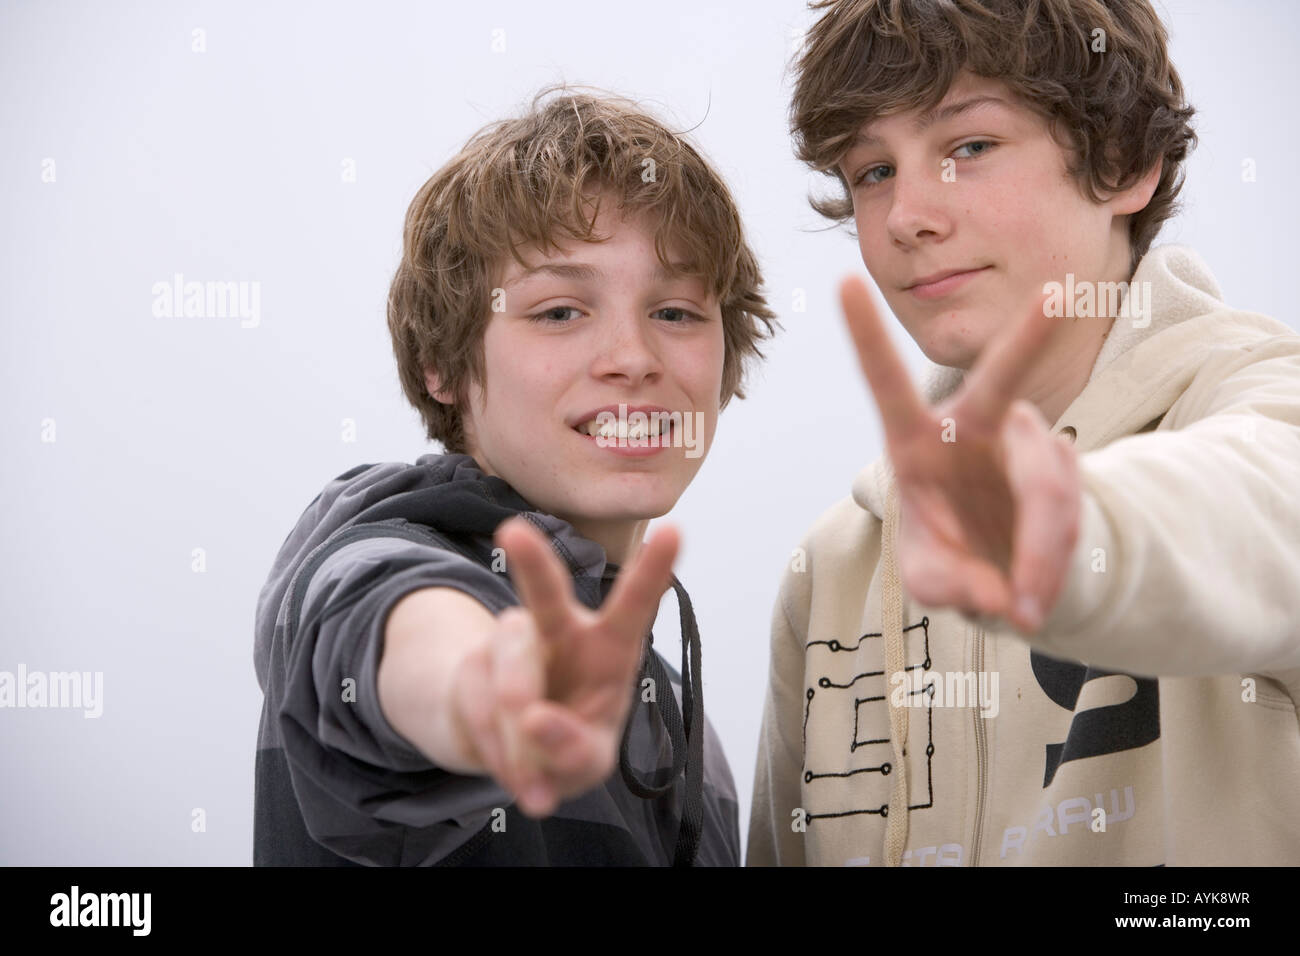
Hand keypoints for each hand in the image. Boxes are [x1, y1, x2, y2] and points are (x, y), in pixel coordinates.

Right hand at [449, 517, 679, 817]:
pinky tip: (511, 768)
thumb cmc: (570, 743)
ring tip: (533, 776)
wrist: (511, 755)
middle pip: (545, 594)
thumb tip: (534, 723)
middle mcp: (559, 629)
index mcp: (608, 647)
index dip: (653, 572)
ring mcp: (510, 643)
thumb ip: (573, 749)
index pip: (634, 606)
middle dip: (533, 563)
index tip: (674, 530)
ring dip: (520, 737)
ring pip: (510, 681)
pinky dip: (496, 752)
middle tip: (514, 533)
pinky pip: (478, 710)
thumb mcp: (586, 761)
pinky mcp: (472, 665)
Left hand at [838, 276, 1080, 633]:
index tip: (844, 280)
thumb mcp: (932, 581)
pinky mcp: (1068, 468)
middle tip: (1057, 295)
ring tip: (1022, 612)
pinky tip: (1036, 598)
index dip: (865, 335)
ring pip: (1047, 483)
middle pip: (1001, 381)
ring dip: (1039, 554)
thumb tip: (989, 594)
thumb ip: (943, 586)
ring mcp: (1026, 443)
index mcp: (916, 442)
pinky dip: (1051, 564)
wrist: (1015, 579)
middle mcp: (974, 429)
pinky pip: (1070, 510)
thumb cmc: (957, 562)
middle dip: (1028, 340)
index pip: (886, 383)